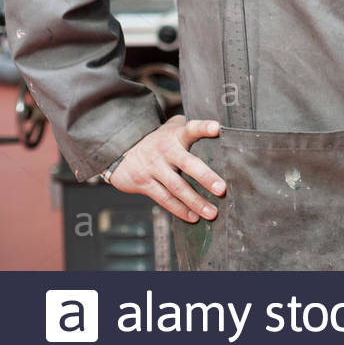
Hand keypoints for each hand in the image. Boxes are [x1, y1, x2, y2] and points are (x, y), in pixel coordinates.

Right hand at [106, 116, 224, 222]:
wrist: (122, 147)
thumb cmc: (159, 141)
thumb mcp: (174, 130)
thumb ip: (194, 131)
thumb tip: (221, 132)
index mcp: (177, 135)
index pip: (192, 128)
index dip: (204, 127)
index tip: (217, 128)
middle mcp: (166, 150)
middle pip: (188, 164)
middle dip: (206, 177)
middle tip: (221, 189)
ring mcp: (153, 167)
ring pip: (177, 187)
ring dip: (195, 202)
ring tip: (211, 212)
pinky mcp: (143, 182)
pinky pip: (164, 198)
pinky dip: (179, 209)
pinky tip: (193, 217)